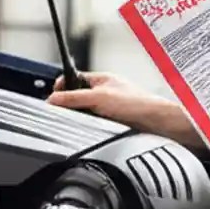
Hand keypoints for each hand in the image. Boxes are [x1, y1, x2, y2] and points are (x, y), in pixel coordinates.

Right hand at [46, 71, 184, 135]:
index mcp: (101, 79)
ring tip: (83, 122)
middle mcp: (105, 91)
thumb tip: (53, 99)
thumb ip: (74, 97)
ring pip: (86, 111)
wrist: (156, 122)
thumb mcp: (99, 97)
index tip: (53, 97)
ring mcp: (109, 106)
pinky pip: (95, 123)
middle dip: (70, 105)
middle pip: (78, 97)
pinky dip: (92, 126)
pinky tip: (94, 129)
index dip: (62, 86)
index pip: (73, 78)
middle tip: (64, 113)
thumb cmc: (136, 103)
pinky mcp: (113, 121)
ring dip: (82, 117)